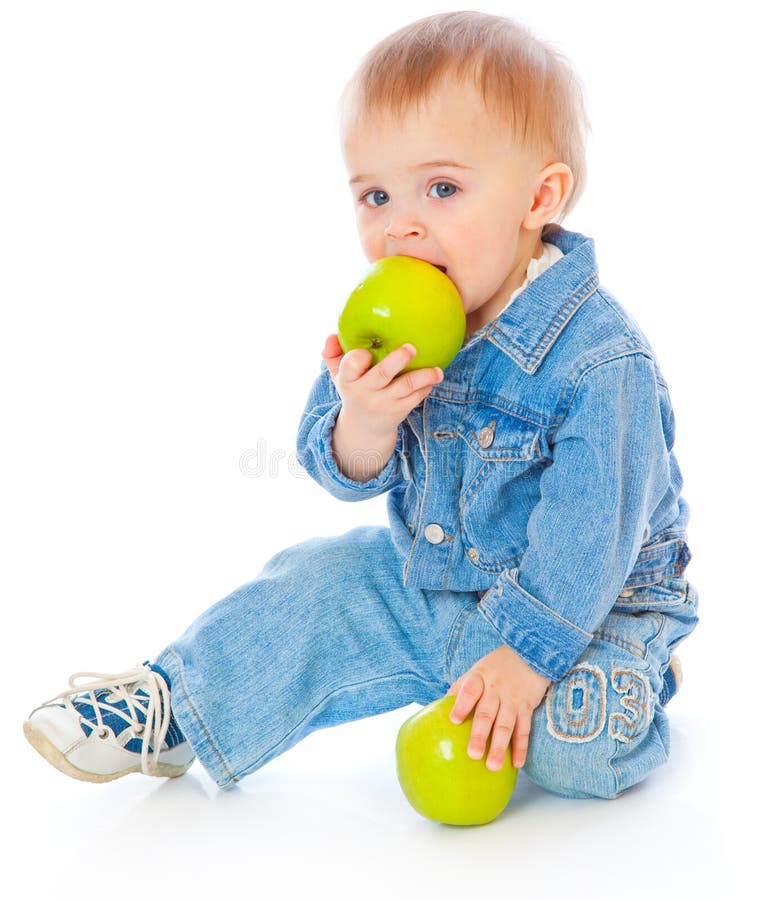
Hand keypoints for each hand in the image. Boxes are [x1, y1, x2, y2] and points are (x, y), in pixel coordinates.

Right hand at [321, 333, 442, 435]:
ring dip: (424, 376)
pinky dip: (426, 386)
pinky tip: (433, 377)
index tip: (367, 349)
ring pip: (407, 386)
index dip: (359, 356)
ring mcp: (384, 403)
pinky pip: (416, 397)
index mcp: (348, 381)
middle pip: (382, 374)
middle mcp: (365, 393)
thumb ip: (332, 354)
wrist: (364, 428)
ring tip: (437, 370)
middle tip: (411, 347)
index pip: (351, 365)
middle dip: (397, 360)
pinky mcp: (399, 411)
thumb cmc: (354, 390)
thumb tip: (332, 335)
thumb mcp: (339, 376)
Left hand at [447, 644, 550, 769]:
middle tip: (473, 755)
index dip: (462, 704)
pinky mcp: (527, 707)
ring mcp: (512, 699)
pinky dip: (521, 748)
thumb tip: (438, 708)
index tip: (454, 720)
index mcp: (480, 678)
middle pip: (487, 713)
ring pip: (506, 725)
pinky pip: (524, 730)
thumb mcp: (476, 671)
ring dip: (500, 747)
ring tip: (492, 767)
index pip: (470, 690)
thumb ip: (460, 688)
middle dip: (480, 735)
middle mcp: (496, 689)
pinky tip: (516, 764)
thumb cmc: (494, 668)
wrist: (529, 656)